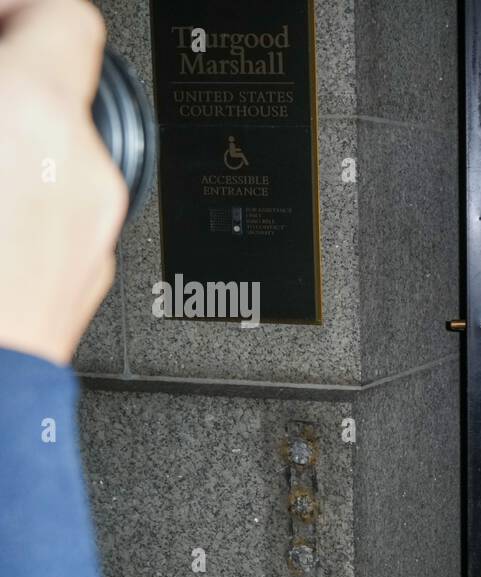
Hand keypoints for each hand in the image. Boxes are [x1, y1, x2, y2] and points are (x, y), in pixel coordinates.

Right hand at [0, 0, 125, 365]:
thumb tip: (2, 37)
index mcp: (32, 117)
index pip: (64, 16)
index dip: (19, 8)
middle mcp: (82, 170)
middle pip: (61, 82)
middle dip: (8, 76)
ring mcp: (94, 226)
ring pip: (62, 146)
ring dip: (16, 133)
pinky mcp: (89, 269)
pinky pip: (63, 201)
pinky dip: (27, 185)